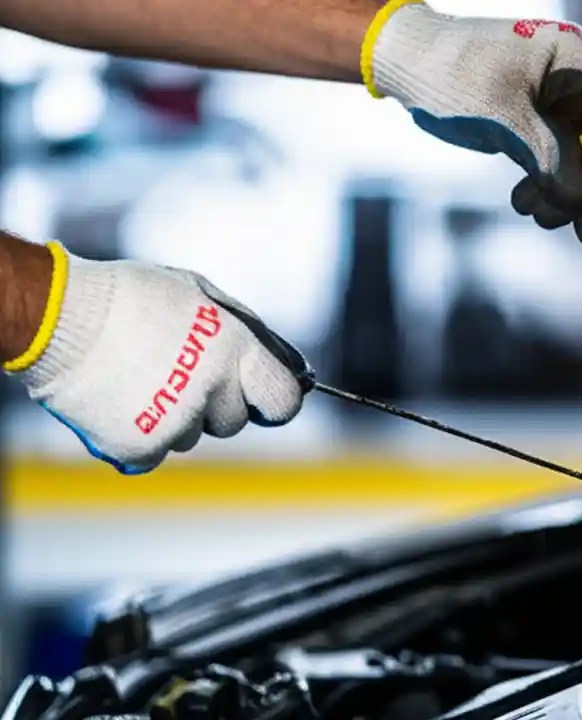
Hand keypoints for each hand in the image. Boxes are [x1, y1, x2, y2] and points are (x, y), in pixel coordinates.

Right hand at [13, 244, 310, 473]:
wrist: (58, 318)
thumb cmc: (136, 300)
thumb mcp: (206, 297)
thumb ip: (255, 336)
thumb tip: (301, 371)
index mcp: (235, 348)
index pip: (285, 400)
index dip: (274, 400)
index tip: (262, 398)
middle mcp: (212, 388)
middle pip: (235, 421)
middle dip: (217, 404)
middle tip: (179, 373)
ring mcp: (176, 421)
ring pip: (194, 437)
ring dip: (176, 417)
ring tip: (141, 379)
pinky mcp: (141, 447)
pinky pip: (156, 455)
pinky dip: (140, 437)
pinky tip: (120, 402)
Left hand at [362, 0, 581, 244]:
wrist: (404, 58)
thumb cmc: (451, 75)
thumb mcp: (503, 116)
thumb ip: (549, 156)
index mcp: (575, 63)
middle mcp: (571, 80)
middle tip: (574, 230)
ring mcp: (551, 100)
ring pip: (576, 158)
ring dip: (560, 193)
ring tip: (530, 209)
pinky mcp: (531, 118)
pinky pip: (552, 158)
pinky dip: (543, 184)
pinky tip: (522, 198)